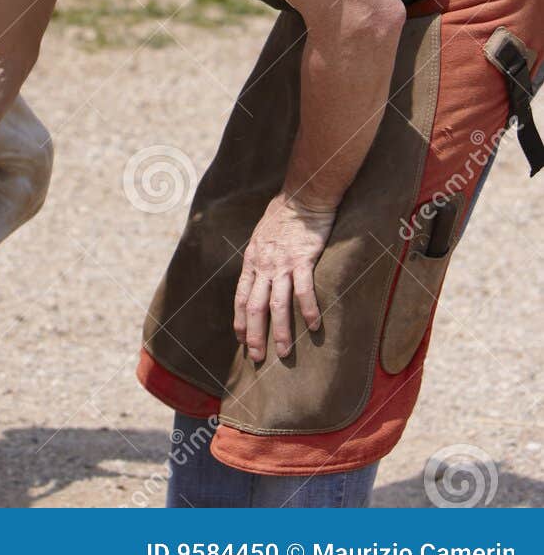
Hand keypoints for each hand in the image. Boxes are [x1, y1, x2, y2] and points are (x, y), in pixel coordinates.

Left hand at [234, 192, 335, 361]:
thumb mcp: (261, 235)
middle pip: (255, 306)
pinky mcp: (303, 260)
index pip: (241, 297)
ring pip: (277, 305)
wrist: (302, 196)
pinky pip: (304, 290)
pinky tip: (314, 327)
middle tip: (256, 358)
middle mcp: (264, 265)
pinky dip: (309, 311)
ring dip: (280, 331)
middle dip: (254, 335)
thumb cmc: (283, 215)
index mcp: (252, 260)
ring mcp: (283, 264)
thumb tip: (258, 273)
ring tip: (283, 353)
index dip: (239, 320)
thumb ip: (259, 256)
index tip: (240, 340)